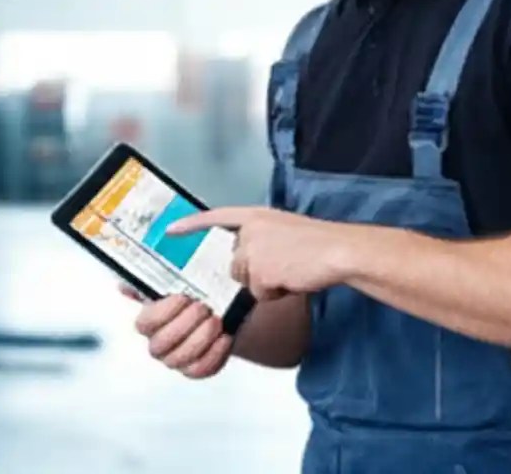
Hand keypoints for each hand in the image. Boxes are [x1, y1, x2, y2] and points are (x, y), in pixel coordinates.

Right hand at [120, 286, 233, 378]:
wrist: (225, 309)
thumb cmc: (199, 293)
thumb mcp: (179, 279)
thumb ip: (152, 280)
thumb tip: (123, 286)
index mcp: (150, 319)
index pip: (143, 324)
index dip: (162, 313)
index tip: (182, 297)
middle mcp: (159, 342)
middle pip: (159, 345)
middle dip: (185, 324)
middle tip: (202, 307)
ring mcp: (176, 358)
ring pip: (179, 359)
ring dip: (201, 338)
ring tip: (216, 320)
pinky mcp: (195, 369)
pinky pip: (200, 370)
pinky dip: (214, 353)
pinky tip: (224, 337)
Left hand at [168, 207, 353, 300]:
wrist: (339, 251)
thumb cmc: (320, 244)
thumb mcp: (283, 230)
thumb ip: (261, 239)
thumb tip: (248, 261)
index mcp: (257, 216)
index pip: (218, 217)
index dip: (192, 225)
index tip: (171, 230)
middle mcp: (250, 231)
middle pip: (236, 263)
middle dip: (255, 272)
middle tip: (285, 265)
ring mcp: (253, 251)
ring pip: (246, 280)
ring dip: (267, 283)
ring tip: (292, 271)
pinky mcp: (259, 272)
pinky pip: (260, 294)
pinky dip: (276, 293)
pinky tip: (293, 280)